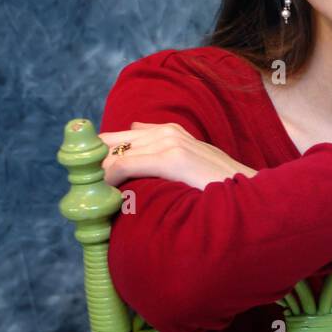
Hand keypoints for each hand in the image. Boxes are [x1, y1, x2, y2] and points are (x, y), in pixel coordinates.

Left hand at [98, 121, 257, 189]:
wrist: (254, 198)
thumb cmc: (223, 190)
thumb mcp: (192, 170)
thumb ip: (164, 159)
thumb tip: (132, 155)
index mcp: (172, 134)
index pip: (121, 137)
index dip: (100, 156)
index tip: (85, 178)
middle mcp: (170, 133)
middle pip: (111, 140)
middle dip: (90, 162)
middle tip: (77, 186)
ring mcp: (172, 143)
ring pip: (115, 152)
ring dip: (96, 172)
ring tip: (84, 194)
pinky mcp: (173, 158)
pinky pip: (125, 164)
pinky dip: (108, 178)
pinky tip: (103, 194)